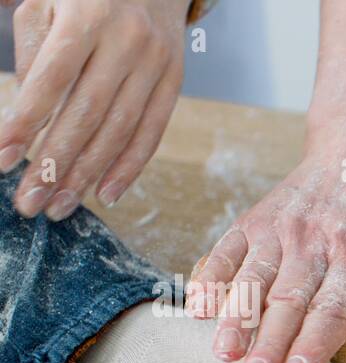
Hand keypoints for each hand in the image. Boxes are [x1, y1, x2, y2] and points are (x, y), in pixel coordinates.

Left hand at [0, 0, 188, 218]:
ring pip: (120, 130)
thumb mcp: (46, 4)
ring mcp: (155, 63)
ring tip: (60, 206)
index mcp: (86, 16)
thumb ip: (32, 52)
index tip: (2, 159)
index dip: (26, 123)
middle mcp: (126, 41)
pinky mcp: (175, 80)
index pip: (51, 80)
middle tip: (30, 202)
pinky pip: (152, 132)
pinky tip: (106, 193)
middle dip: (54, 163)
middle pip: (87, 114)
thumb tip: (25, 120)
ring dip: (87, 174)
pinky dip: (129, 167)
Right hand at [186, 138, 345, 362]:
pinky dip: (209, 277)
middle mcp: (313, 243)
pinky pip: (227, 250)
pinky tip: (197, 308)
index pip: (334, 308)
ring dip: (236, 319)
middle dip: (269, 346)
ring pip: (253, 280)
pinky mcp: (254, 221)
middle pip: (289, 303)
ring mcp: (279, 231)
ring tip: (223, 354)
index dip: (313, 344)